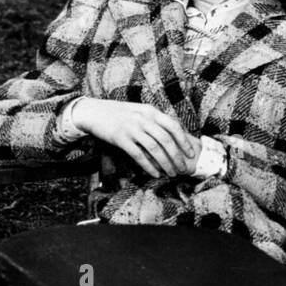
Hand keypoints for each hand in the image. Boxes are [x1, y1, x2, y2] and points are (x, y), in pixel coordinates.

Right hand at [74, 98, 198, 179]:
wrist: (95, 112)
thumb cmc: (119, 114)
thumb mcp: (140, 111)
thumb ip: (155, 119)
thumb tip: (174, 133)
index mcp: (150, 111)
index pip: (173, 126)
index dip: (184, 141)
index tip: (190, 153)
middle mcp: (143, 119)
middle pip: (166, 140)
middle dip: (177, 156)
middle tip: (182, 169)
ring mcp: (131, 128)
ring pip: (154, 149)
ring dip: (165, 163)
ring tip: (171, 174)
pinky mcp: (120, 138)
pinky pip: (138, 155)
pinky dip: (148, 166)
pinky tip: (155, 174)